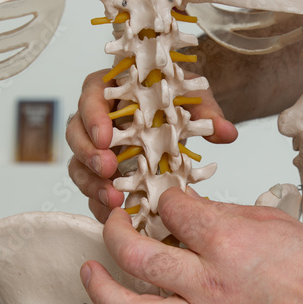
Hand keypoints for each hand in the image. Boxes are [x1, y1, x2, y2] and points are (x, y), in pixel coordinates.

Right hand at [66, 69, 238, 222]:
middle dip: (89, 154)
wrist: (174, 117)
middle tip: (108, 169)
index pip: (91, 97)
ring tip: (114, 198)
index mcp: (112, 91)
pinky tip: (116, 213)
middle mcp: (96, 120)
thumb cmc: (173, 101)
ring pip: (78, 165)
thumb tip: (226, 132)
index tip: (106, 137)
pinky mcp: (101, 175)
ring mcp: (96, 149)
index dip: (94, 118)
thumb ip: (206, 113)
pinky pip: (92, 190)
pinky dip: (100, 202)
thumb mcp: (192, 99)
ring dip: (92, 183)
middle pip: (75, 134)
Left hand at [80, 189, 302, 303]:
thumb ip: (220, 215)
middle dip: (115, 233)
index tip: (161, 203)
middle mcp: (211, 284)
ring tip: (92, 274)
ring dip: (103, 292)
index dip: (161, 200)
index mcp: (227, 242)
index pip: (171, 210)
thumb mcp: (268, 220)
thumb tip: (184, 212)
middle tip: (114, 225)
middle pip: (137, 257)